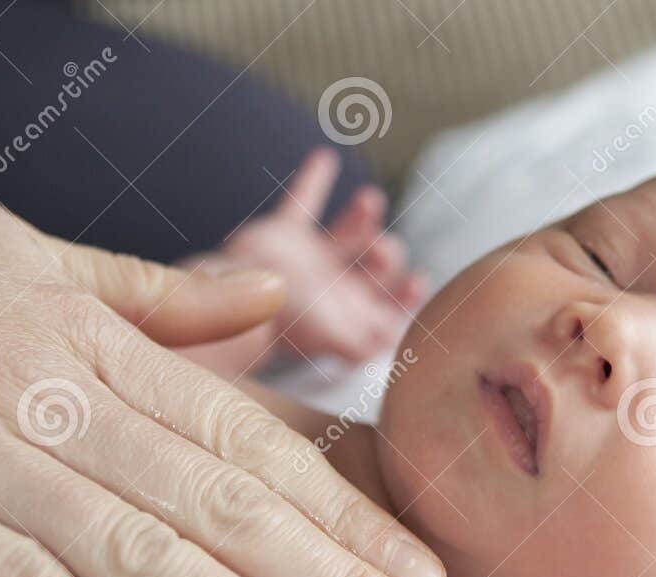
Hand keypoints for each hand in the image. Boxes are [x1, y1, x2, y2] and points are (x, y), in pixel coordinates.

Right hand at [178, 148, 426, 376]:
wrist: (237, 299)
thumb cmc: (291, 321)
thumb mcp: (338, 338)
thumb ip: (369, 342)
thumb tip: (396, 338)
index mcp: (350, 314)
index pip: (388, 305)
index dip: (407, 295)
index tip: (418, 280)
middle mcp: (333, 286)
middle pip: (374, 266)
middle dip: (385, 254)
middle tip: (379, 252)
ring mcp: (309, 259)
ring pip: (347, 234)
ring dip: (362, 216)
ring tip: (370, 200)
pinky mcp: (283, 235)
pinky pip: (302, 201)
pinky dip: (313, 180)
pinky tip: (325, 156)